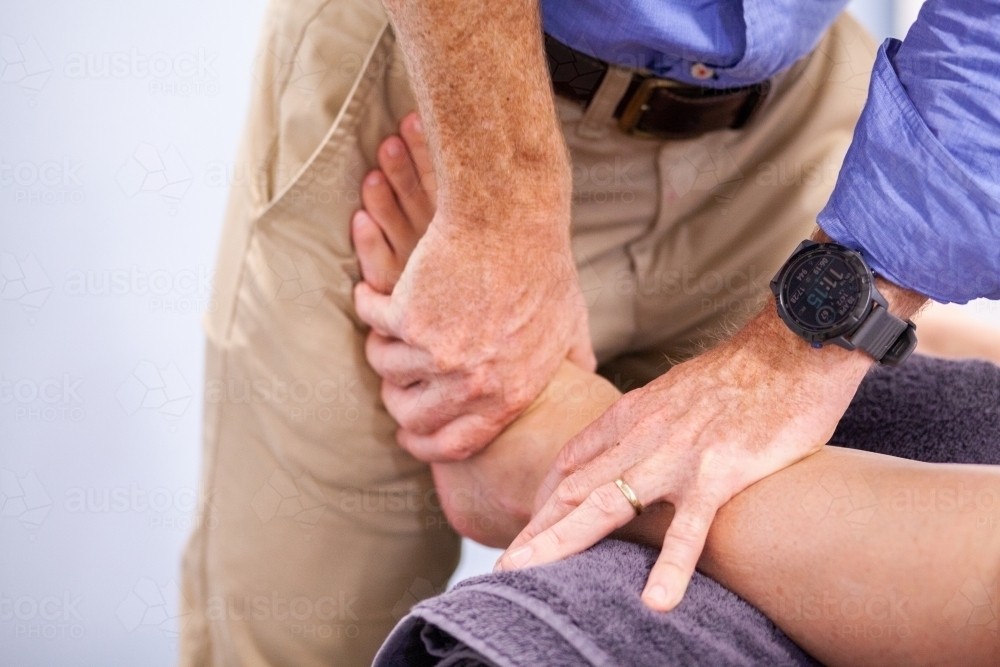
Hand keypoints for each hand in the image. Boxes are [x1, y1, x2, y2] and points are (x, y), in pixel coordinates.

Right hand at [354, 115, 595, 462]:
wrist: (510, 212)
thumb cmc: (542, 260)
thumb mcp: (570, 318)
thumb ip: (571, 356)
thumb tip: (585, 373)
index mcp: (510, 393)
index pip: (456, 444)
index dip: (426, 443)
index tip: (408, 435)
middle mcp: (473, 383)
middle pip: (410, 415)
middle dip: (395, 399)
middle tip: (388, 381)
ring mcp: (438, 353)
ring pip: (384, 365)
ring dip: (381, 345)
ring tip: (386, 325)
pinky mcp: (406, 318)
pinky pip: (372, 321)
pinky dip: (370, 303)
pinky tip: (373, 292)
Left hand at [495, 305, 874, 610]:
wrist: (791, 346)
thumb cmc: (744, 373)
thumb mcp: (678, 391)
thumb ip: (649, 421)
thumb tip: (630, 445)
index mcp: (634, 415)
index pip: (575, 461)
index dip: (548, 497)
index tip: (530, 525)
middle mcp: (643, 435)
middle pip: (576, 489)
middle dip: (537, 528)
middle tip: (505, 563)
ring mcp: (677, 456)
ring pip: (608, 505)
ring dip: (562, 542)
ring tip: (527, 574)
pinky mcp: (719, 472)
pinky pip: (689, 528)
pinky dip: (671, 565)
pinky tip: (655, 601)